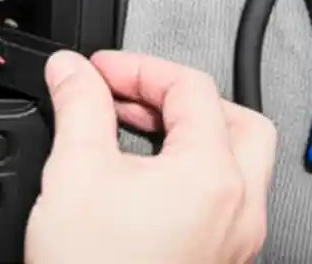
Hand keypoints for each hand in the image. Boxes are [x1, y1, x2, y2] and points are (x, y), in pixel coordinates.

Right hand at [25, 50, 276, 263]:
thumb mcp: (74, 172)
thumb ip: (78, 105)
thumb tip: (71, 71)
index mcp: (212, 175)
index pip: (191, 87)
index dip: (138, 67)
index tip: (98, 71)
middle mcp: (239, 208)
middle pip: (236, 120)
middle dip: (180, 98)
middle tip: (130, 96)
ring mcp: (236, 241)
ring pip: (237, 163)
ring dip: (190, 135)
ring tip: (134, 134)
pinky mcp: (220, 263)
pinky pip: (223, 201)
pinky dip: (190, 175)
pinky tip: (144, 182)